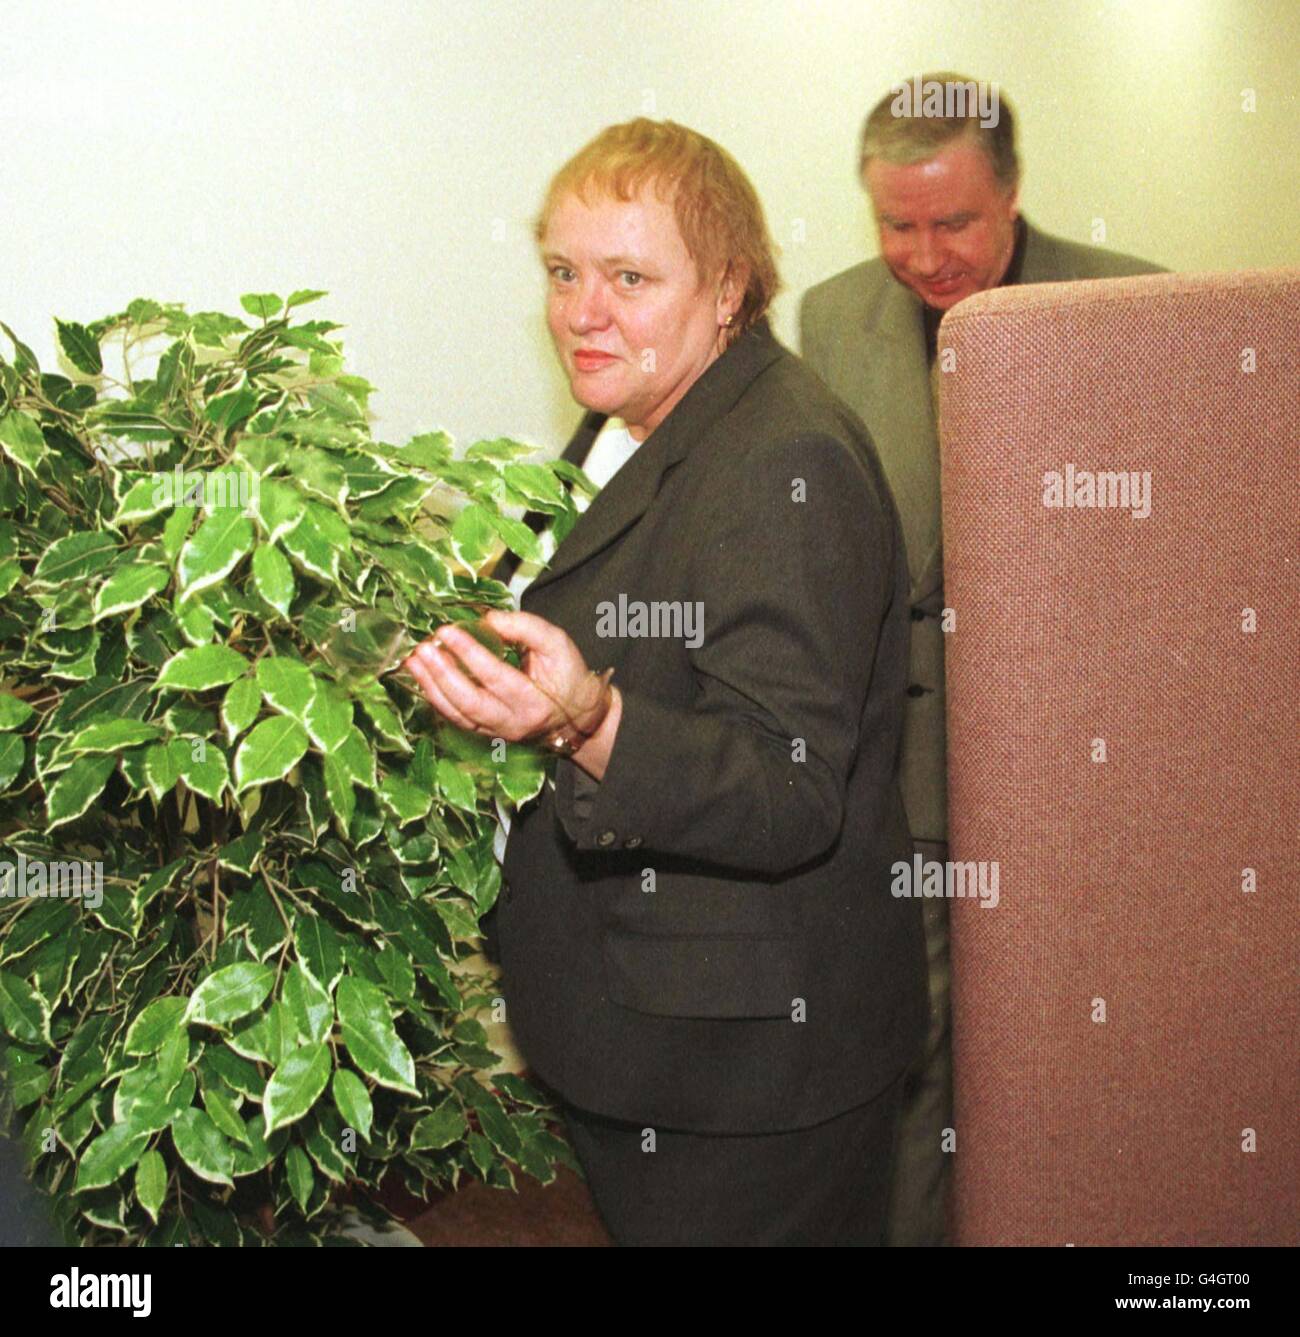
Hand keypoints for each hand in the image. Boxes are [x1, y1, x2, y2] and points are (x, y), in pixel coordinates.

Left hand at [402, 610, 607, 743]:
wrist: (575, 714)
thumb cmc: (567, 675)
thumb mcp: (557, 643)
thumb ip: (526, 628)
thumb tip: (487, 620)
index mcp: (534, 702)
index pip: (497, 677)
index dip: (470, 653)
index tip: (448, 631)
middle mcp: (512, 723)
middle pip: (470, 702)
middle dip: (442, 675)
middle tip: (423, 648)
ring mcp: (496, 732)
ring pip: (457, 714)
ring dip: (431, 687)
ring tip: (414, 660)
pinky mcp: (485, 733)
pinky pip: (454, 718)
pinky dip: (435, 698)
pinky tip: (422, 677)